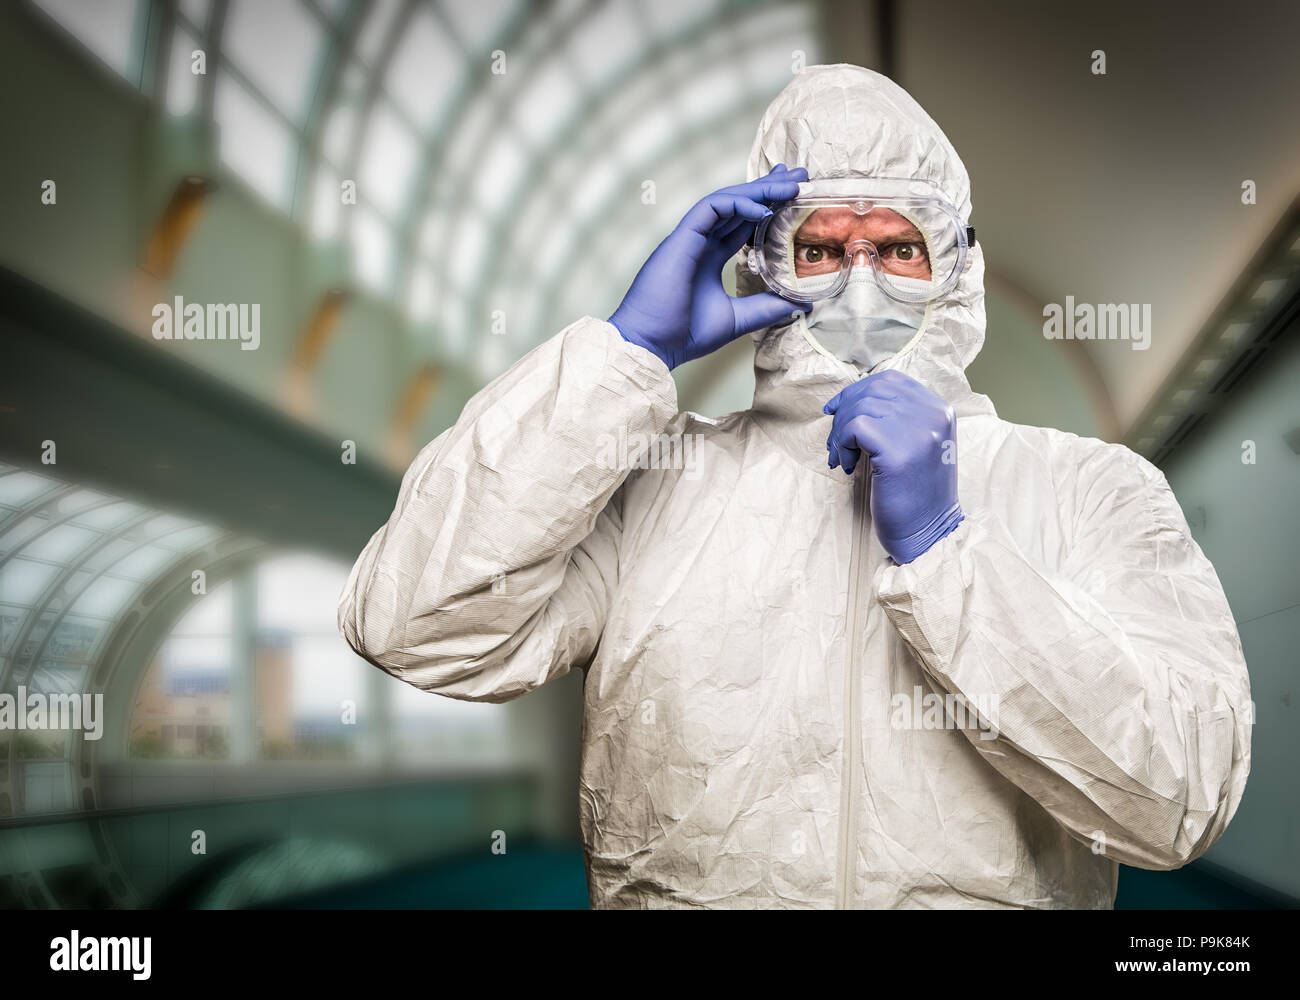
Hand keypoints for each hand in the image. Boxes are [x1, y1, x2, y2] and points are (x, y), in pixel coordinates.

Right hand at [609, 165, 810, 369]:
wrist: (650, 345)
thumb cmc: (683, 334)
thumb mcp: (737, 319)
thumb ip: (767, 308)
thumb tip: (804, 304)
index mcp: (708, 258)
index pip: (741, 224)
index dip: (767, 208)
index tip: (794, 197)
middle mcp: (699, 243)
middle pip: (737, 206)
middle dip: (768, 188)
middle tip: (799, 173)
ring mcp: (689, 238)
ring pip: (726, 200)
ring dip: (758, 190)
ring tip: (789, 183)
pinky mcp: (681, 238)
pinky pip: (711, 208)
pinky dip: (738, 204)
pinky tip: (763, 209)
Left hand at [824, 370, 963, 563]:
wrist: (927, 532)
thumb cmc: (915, 493)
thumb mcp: (917, 445)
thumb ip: (898, 418)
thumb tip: (851, 399)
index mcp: (940, 410)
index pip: (890, 380)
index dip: (856, 391)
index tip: (836, 411)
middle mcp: (934, 415)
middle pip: (872, 391)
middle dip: (844, 412)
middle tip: (836, 442)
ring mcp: (918, 431)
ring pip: (860, 408)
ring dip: (840, 433)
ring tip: (843, 458)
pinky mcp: (898, 452)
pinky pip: (855, 427)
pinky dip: (842, 444)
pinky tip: (848, 465)